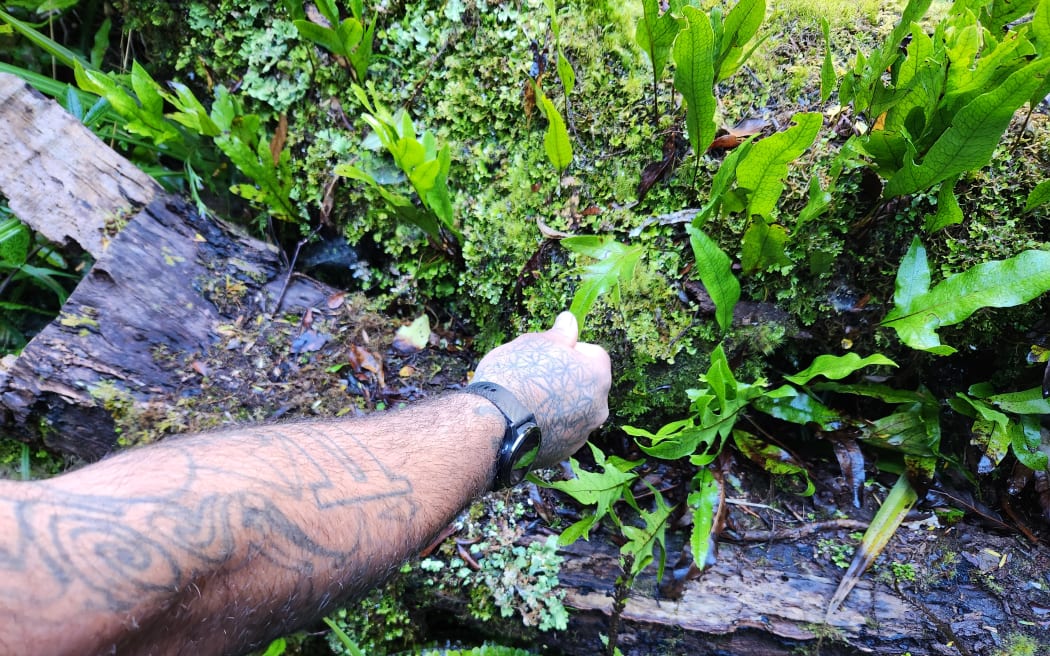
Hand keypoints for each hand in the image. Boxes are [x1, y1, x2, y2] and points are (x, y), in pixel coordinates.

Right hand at [473, 312, 610, 466]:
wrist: (495, 424)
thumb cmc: (516, 375)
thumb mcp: (536, 342)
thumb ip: (560, 333)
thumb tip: (570, 320)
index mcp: (597, 376)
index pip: (593, 353)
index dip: (569, 350)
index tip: (547, 353)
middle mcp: (598, 408)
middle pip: (585, 384)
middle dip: (566, 379)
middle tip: (533, 376)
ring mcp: (581, 434)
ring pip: (573, 410)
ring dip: (557, 404)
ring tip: (526, 401)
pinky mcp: (562, 453)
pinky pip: (559, 432)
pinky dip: (547, 426)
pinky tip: (525, 420)